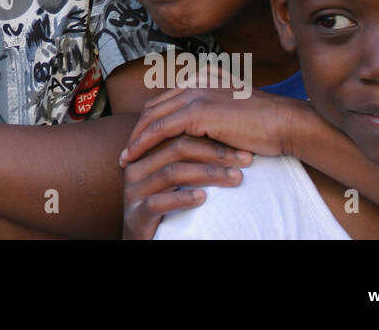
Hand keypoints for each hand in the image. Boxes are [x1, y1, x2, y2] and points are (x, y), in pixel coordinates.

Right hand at [120, 135, 252, 239]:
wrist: (141, 242)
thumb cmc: (165, 209)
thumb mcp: (175, 181)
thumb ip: (189, 161)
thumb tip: (230, 147)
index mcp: (146, 154)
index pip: (180, 136)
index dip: (212, 139)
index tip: (243, 147)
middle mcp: (137, 167)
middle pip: (176, 150)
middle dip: (214, 153)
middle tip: (244, 160)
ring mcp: (134, 190)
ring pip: (171, 173)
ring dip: (207, 173)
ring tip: (234, 178)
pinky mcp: (136, 214)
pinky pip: (158, 202)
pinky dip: (182, 199)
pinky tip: (203, 198)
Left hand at [121, 85, 305, 168]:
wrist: (286, 123)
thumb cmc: (268, 125)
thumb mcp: (234, 113)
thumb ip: (214, 115)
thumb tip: (198, 133)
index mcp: (205, 76)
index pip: (167, 99)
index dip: (150, 120)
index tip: (140, 139)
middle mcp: (196, 80)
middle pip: (155, 106)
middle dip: (138, 129)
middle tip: (127, 150)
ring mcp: (195, 93)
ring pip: (152, 118)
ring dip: (136, 139)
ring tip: (126, 159)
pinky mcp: (196, 111)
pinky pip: (160, 129)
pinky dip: (143, 143)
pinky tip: (135, 157)